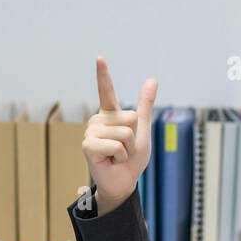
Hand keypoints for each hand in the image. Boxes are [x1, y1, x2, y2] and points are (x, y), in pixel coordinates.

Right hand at [81, 56, 157, 211]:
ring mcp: (91, 132)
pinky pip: (117, 146)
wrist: (123, 182)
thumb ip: (145, 106)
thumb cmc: (131, 157)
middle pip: (130, 118)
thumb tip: (152, 79)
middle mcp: (98, 120)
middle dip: (133, 138)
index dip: (103, 75)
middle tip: (124, 150)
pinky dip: (120, 157)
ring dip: (127, 149)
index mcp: (110, 115)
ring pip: (125, 133)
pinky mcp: (88, 146)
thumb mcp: (143, 129)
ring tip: (117, 156)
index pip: (106, 91)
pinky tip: (111, 162)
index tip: (100, 58)